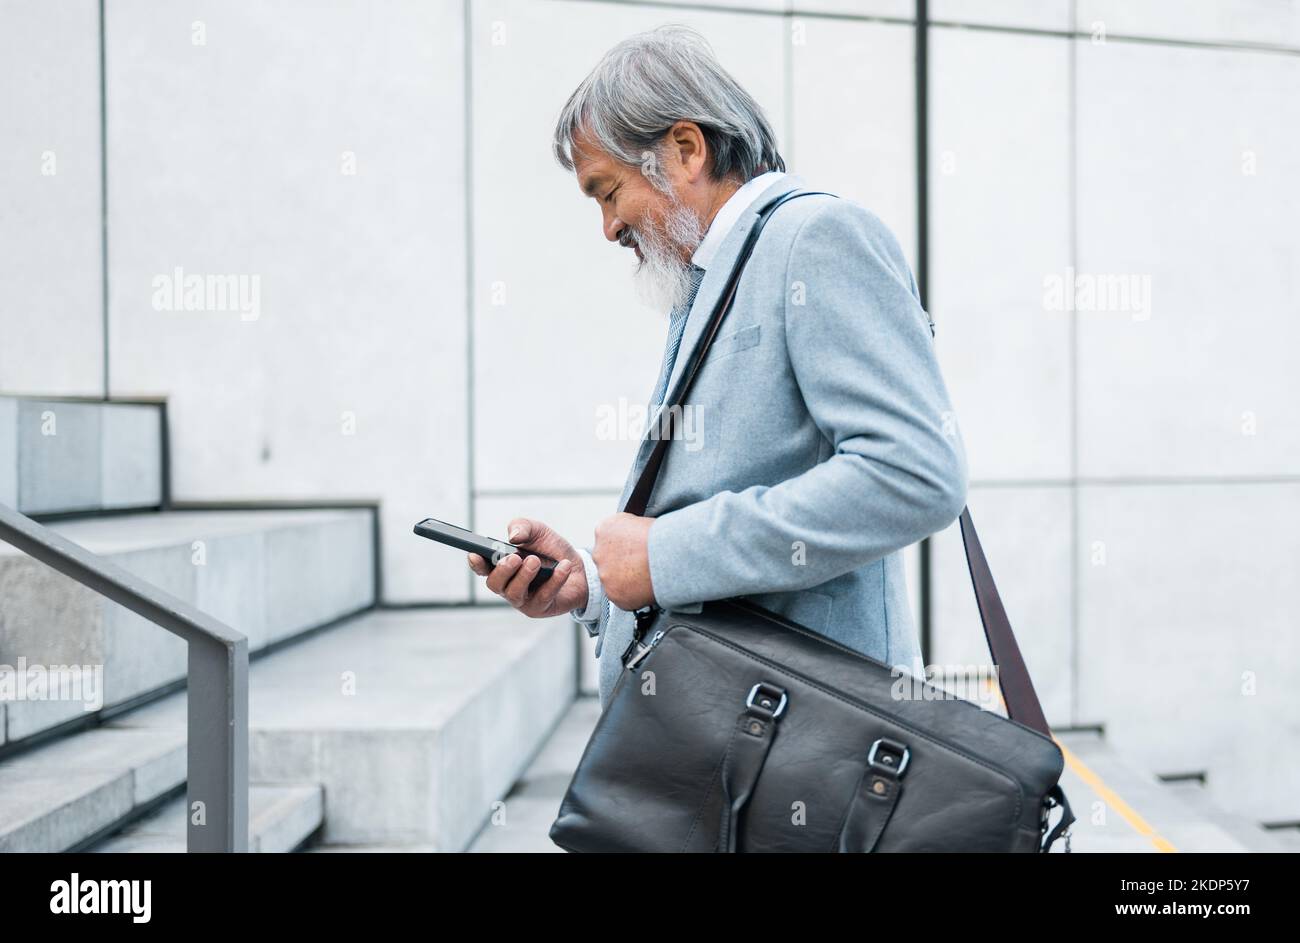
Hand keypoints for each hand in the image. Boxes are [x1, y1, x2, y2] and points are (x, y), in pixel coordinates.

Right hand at [467, 518, 587, 616]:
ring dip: (524, 576)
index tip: (474, 554)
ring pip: (514, 594)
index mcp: (502, 566)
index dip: (476, 563)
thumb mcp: (538, 531)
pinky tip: (563, 567)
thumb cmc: (552, 551)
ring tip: (536, 561)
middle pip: (494, 584)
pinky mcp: (540, 608)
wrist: (580, 568)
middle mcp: (508, 585)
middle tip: (515, 558)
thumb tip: (513, 536)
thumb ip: (523, 527)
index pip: (482, 568)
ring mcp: (523, 600)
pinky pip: (543, 597)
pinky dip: (554, 581)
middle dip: (502, 571)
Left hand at [591, 512, 656, 610]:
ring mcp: (604, 575)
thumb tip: (631, 542)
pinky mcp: (614, 594)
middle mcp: (599, 552)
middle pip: (607, 562)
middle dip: (621, 565)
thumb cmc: (662, 535)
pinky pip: (623, 598)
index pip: (607, 540)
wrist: (670, 553)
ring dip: (627, 581)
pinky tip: (647, 588)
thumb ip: (627, 531)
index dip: (623, 547)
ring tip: (648, 576)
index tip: (635, 550)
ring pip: (613, 581)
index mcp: (604, 530)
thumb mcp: (638, 522)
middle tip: (641, 566)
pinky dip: (634, 596)